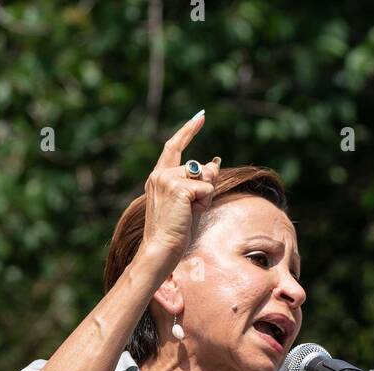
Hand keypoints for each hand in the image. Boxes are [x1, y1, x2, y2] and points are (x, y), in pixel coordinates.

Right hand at [137, 112, 221, 270]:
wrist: (160, 250)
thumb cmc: (174, 232)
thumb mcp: (190, 203)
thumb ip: (201, 183)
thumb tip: (215, 161)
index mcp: (158, 177)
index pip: (174, 146)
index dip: (188, 131)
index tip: (200, 117)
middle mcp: (161, 174)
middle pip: (200, 168)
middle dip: (205, 188)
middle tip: (189, 212)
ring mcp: (167, 179)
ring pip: (205, 178)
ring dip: (205, 197)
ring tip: (188, 214)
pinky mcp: (178, 188)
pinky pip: (207, 189)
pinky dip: (205, 204)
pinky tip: (190, 215)